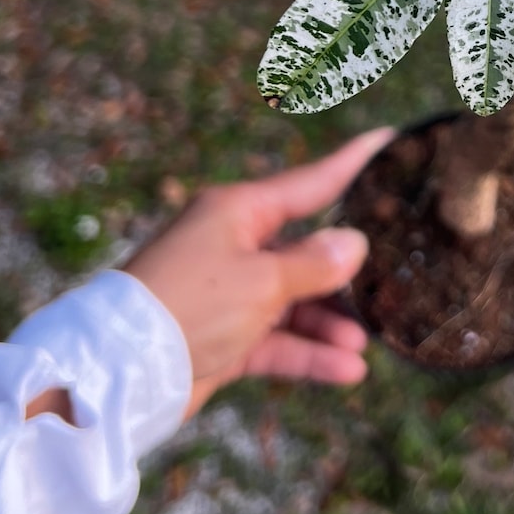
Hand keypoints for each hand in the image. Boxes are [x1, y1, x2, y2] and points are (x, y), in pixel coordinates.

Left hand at [126, 128, 391, 419]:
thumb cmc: (189, 307)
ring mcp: (228, 294)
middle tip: (394, 276)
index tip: (387, 140)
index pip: (311, 183)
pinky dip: (308, 354)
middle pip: (306, 250)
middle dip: (346, 271)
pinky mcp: (222, 338)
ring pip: (294, 301)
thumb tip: (354, 243)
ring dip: (329, 322)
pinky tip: (348, 370)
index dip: (352, 163)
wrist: (118, 374)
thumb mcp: (262, 281)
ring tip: (365, 342)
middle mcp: (234, 246)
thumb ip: (314, 263)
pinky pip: (277, 340)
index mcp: (239, 212)